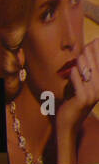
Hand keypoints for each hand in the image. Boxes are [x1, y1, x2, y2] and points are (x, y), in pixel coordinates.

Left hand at [57, 38, 98, 163]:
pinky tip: (73, 69)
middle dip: (94, 54)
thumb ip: (83, 73)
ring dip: (85, 62)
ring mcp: (93, 95)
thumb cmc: (72, 102)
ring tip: (82, 52)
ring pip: (89, 74)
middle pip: (97, 68)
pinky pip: (79, 84)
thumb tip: (83, 55)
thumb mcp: (79, 86)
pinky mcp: (83, 99)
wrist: (68, 123)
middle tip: (92, 42)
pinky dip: (75, 76)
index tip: (97, 41)